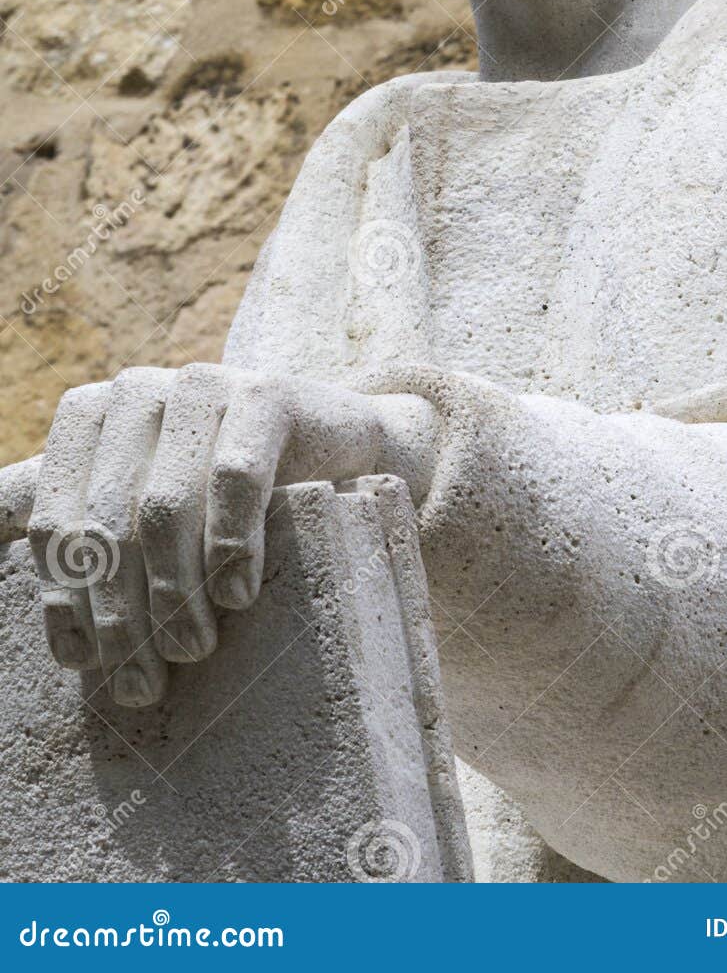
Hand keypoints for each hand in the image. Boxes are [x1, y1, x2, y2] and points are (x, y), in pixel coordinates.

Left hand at [25, 363, 434, 707]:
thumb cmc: (218, 493)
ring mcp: (201, 384)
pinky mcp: (265, 393)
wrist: (332, 450)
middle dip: (122, 615)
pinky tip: (238, 596)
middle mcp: (135, 389)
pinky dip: (232, 547)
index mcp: (87, 415)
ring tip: (193, 651)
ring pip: (165, 508)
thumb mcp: (137, 501)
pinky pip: (235, 479)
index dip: (66, 602)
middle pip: (107, 523)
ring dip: (176, 596)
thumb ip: (67, 523)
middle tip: (145, 683)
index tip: (87, 667)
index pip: (53, 523)